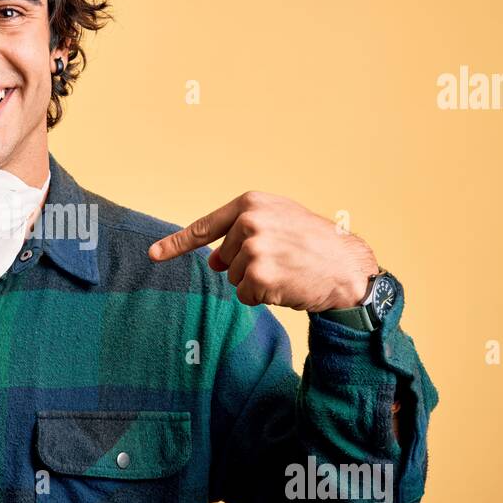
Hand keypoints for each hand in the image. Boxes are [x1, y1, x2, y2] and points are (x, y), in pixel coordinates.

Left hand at [147, 190, 378, 310]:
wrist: (349, 267)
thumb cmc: (317, 244)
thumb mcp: (280, 222)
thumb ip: (243, 232)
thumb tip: (212, 260)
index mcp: (252, 204)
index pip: (206, 227)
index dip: (177, 243)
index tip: (153, 254)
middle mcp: (250, 222)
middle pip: (224, 260)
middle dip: (247, 267)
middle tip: (283, 260)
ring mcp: (254, 248)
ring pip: (234, 279)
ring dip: (257, 283)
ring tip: (288, 271)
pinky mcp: (260, 275)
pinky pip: (246, 296)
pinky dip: (263, 298)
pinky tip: (288, 285)